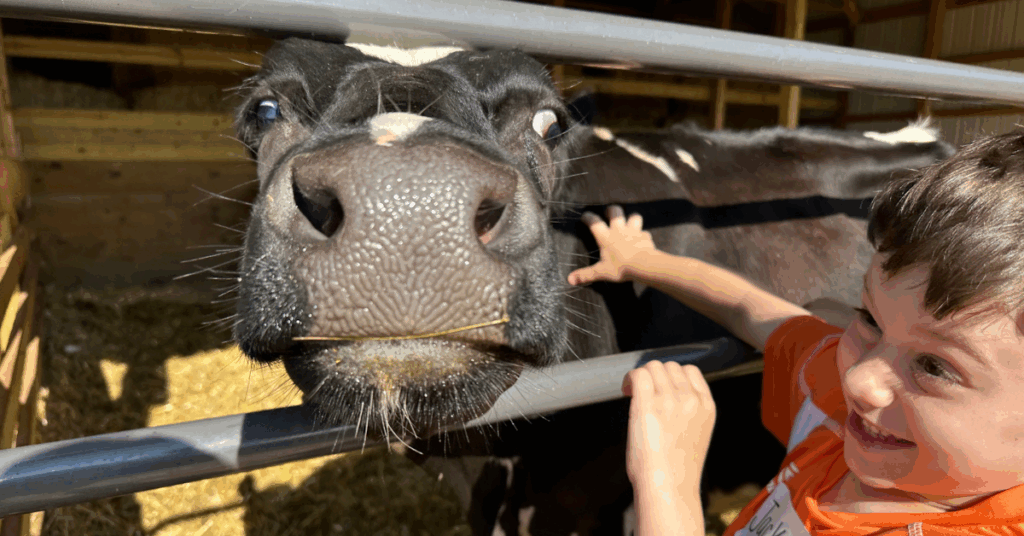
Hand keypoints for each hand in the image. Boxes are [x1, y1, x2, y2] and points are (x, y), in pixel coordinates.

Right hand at [567, 205, 656, 285]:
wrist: (644, 265)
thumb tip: (570, 279)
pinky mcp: (645, 237)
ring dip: (631, 219)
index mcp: (606, 237)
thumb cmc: (621, 267)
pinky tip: (642, 240)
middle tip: (609, 213)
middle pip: (615, 212)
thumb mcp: (601, 272)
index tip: (585, 216)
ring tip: (629, 223)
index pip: (594, 222)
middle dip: (611, 210)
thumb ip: (586, 275)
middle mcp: (619, 230)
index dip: (588, 217)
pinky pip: (645, 233)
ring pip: (634, 217)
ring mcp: (634, 232)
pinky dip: (643, 236)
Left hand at [622, 361, 715, 500]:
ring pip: (652, 367)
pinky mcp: (648, 404)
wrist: (669, 487)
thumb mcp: (695, 434)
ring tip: (633, 393)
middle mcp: (690, 399)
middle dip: (654, 375)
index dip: (671, 375)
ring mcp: (670, 399)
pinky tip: (626, 391)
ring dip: (641, 376)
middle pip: (669, 366)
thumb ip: (687, 412)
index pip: (690, 370)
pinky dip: (629, 379)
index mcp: (706, 406)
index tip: (660, 386)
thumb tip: (667, 397)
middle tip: (643, 392)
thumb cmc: (677, 471)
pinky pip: (638, 375)